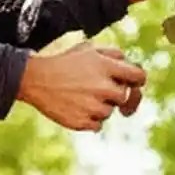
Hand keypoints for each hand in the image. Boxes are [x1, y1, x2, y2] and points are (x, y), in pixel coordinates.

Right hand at [16, 42, 146, 130]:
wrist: (36, 80)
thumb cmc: (64, 63)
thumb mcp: (88, 49)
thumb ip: (113, 54)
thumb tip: (130, 65)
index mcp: (106, 66)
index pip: (138, 76)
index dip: (137, 80)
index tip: (133, 84)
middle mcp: (103, 86)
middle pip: (125, 97)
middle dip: (117, 95)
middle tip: (105, 93)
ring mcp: (93, 106)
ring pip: (110, 112)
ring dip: (101, 106)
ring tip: (81, 96)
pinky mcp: (83, 121)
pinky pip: (98, 125)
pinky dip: (90, 119)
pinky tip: (77, 107)